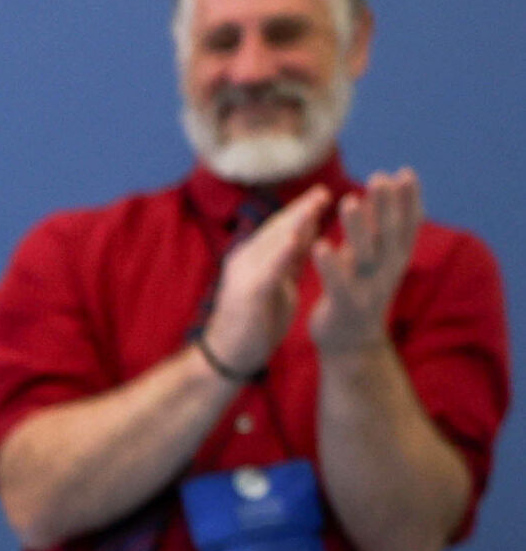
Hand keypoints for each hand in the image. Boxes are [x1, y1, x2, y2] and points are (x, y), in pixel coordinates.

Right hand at [203, 183, 331, 376]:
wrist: (227, 357)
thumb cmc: (254, 325)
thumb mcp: (276, 285)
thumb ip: (287, 260)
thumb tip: (305, 233)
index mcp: (253, 260)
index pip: (280, 229)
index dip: (301, 210)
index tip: (323, 194)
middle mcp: (245, 261)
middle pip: (277, 229)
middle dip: (301, 209)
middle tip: (324, 192)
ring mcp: (244, 276)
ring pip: (272, 242)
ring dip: (295, 221)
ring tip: (314, 204)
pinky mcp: (247, 294)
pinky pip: (268, 269)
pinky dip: (281, 252)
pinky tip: (296, 238)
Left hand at [310, 168, 422, 356]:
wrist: (351, 344)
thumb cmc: (359, 291)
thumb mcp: (373, 258)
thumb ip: (377, 228)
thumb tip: (386, 189)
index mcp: (395, 260)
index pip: (407, 225)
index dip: (409, 199)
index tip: (405, 171)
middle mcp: (386, 273)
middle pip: (389, 235)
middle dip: (385, 205)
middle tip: (379, 177)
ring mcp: (367, 291)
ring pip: (364, 255)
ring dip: (357, 227)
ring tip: (349, 200)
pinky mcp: (344, 307)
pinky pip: (337, 284)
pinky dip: (330, 265)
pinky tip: (319, 245)